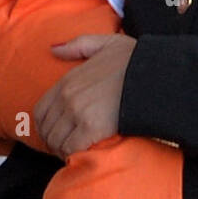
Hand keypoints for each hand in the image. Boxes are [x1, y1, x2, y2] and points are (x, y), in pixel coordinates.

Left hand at [34, 34, 135, 157]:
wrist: (157, 74)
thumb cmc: (135, 60)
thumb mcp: (106, 43)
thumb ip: (78, 45)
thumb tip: (53, 50)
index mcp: (68, 80)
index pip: (40, 111)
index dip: (45, 127)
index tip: (57, 133)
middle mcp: (68, 96)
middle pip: (46, 130)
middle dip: (53, 142)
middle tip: (67, 147)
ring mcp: (78, 112)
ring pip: (57, 141)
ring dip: (63, 150)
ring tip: (76, 152)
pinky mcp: (92, 127)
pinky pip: (72, 148)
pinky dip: (74, 155)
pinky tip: (84, 154)